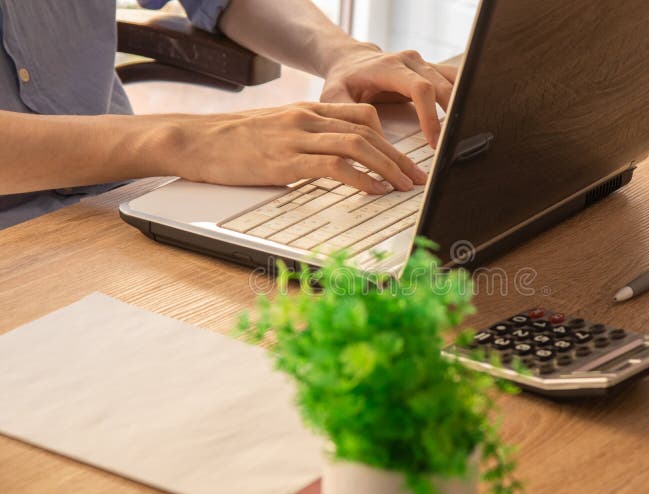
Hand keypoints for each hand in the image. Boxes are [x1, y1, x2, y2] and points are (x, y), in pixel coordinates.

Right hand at [171, 102, 426, 193]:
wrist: (195, 142)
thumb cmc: (232, 142)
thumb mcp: (276, 133)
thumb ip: (306, 140)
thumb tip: (336, 162)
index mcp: (307, 111)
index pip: (363, 116)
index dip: (391, 140)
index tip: (405, 162)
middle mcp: (307, 119)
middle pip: (369, 131)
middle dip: (399, 157)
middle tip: (416, 178)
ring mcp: (296, 137)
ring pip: (358, 145)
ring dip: (388, 168)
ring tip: (403, 187)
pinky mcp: (285, 161)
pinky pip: (334, 166)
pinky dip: (361, 179)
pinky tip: (374, 191)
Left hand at [321, 45, 458, 146]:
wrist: (351, 60)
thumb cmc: (343, 81)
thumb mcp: (334, 97)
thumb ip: (348, 116)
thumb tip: (370, 141)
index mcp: (389, 67)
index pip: (420, 88)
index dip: (430, 115)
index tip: (434, 141)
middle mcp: (411, 61)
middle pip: (442, 86)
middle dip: (451, 117)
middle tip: (451, 147)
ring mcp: (424, 64)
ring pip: (455, 81)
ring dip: (462, 107)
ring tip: (465, 135)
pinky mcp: (432, 71)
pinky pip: (456, 81)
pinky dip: (464, 99)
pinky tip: (467, 120)